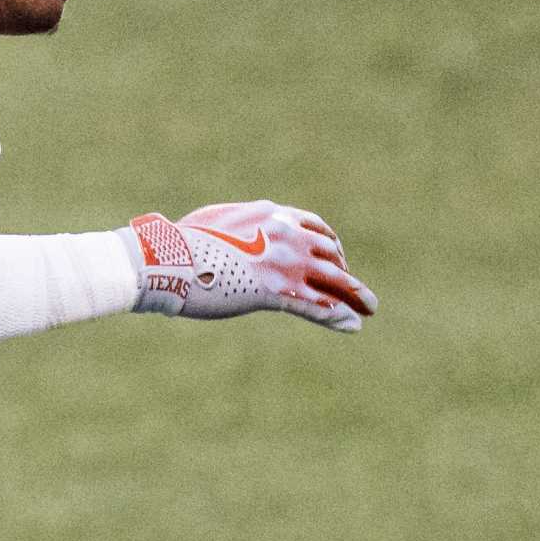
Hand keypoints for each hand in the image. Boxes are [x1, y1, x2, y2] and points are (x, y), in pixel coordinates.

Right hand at [118, 200, 378, 332]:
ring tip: (371, 309)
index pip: (315, 226)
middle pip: (329, 253)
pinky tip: (352, 325)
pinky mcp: (275, 292)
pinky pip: (317, 306)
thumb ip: (235, 228)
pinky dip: (338, 316)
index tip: (334, 258)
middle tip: (354, 289)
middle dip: (345, 271)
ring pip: (334, 280)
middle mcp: (286, 234)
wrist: (168, 256)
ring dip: (357, 295)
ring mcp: (284, 263)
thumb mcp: (214, 224)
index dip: (329, 244)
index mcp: (271, 214)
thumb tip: (225, 236)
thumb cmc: (178, 242)